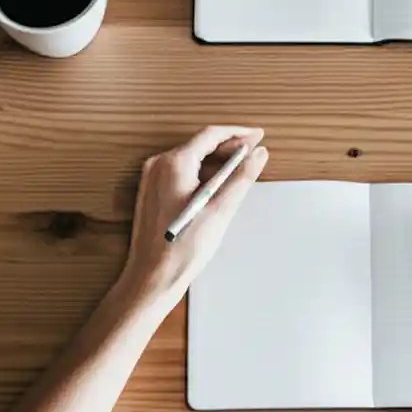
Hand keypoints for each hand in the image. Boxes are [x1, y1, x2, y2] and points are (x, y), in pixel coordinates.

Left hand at [123, 125, 268, 306]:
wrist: (152, 277)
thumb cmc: (183, 248)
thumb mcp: (221, 209)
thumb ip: (242, 177)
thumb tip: (259, 154)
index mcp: (174, 163)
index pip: (211, 135)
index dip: (238, 133)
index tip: (258, 136)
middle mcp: (159, 165)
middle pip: (200, 145)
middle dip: (229, 147)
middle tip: (254, 152)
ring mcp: (152, 178)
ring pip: (191, 159)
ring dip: (217, 161)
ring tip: (241, 170)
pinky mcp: (152, 192)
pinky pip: (181, 173)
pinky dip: (202, 174)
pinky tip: (218, 186)